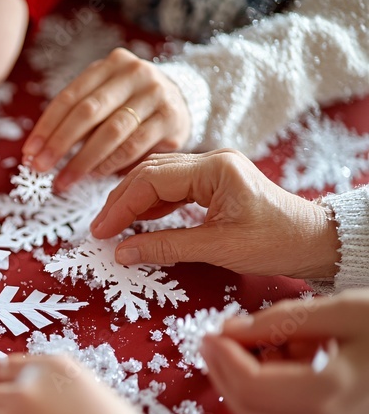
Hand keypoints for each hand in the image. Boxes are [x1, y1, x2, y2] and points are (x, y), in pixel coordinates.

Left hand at [22, 48, 190, 191]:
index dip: (46, 127)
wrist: (183, 100)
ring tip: (64, 180)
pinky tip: (94, 175)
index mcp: (109, 65)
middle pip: (88, 112)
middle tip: (40, 169)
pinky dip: (111, 163)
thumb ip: (78, 119)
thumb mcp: (105, 99)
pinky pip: (135, 145)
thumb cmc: (130, 105)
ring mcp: (155, 93)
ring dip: (83, 160)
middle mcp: (134, 73)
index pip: (69, 97)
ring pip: (111, 131)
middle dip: (59, 144)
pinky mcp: (171, 117)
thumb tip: (38, 153)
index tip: (29, 153)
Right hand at [90, 149, 340, 278]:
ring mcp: (213, 170)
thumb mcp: (218, 247)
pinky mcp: (214, 183)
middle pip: (150, 172)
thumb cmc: (276, 242)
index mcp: (215, 168)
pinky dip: (151, 204)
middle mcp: (212, 161)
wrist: (315, 241)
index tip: (101, 231)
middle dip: (121, 201)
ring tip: (112, 227)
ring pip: (158, 178)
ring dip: (133, 202)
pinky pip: (172, 188)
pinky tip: (138, 221)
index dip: (121, 206)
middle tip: (99, 230)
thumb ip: (166, 247)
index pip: (151, 179)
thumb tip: (123, 252)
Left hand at [203, 289, 368, 413]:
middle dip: (222, 373)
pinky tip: (273, 356)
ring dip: (239, 381)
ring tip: (245, 344)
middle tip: (213, 340)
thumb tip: (230, 329)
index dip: (223, 358)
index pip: (250, 384)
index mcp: (324, 391)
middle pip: (246, 407)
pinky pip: (281, 413)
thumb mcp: (343, 311)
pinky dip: (263, 388)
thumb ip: (282, 320)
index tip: (211, 332)